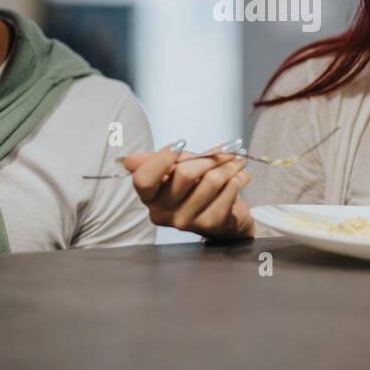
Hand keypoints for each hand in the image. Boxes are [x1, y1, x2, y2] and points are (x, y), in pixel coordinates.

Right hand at [122, 144, 253, 239]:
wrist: (224, 215)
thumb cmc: (197, 187)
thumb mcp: (175, 169)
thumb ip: (156, 161)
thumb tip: (128, 161)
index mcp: (149, 197)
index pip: (144, 179)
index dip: (162, 158)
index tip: (180, 144)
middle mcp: (162, 213)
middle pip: (185, 174)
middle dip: (209, 158)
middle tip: (225, 151)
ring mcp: (185, 222)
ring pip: (212, 180)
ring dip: (229, 165)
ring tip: (236, 162)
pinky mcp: (209, 224)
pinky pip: (228, 191)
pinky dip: (239, 178)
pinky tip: (241, 176)